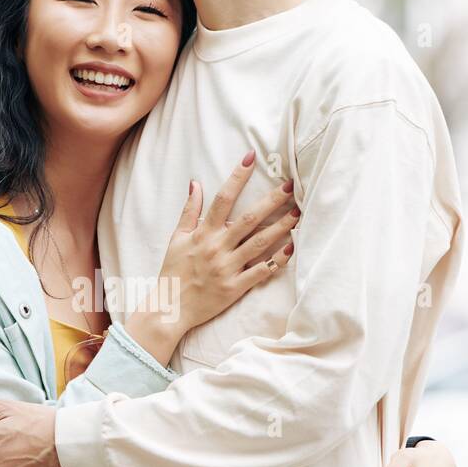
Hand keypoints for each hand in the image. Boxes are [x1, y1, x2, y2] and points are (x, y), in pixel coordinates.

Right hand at [124, 151, 296, 363]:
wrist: (169, 309)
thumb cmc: (173, 272)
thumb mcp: (176, 238)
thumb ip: (189, 211)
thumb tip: (195, 183)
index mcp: (203, 233)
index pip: (223, 198)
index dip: (238, 176)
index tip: (251, 158)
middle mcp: (217, 247)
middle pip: (249, 218)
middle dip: (272, 200)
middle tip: (290, 186)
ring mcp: (227, 268)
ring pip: (260, 243)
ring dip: (281, 227)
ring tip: (298, 213)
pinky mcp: (235, 287)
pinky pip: (260, 271)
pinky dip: (276, 261)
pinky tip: (291, 248)